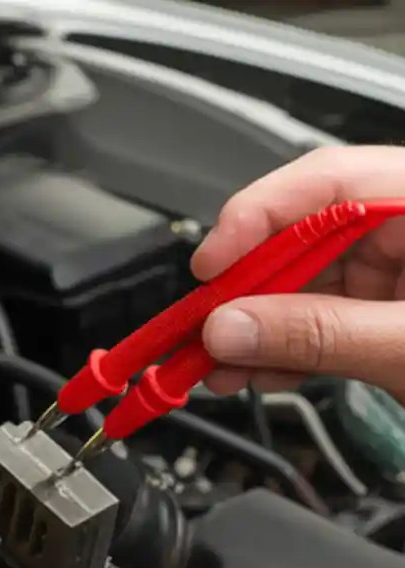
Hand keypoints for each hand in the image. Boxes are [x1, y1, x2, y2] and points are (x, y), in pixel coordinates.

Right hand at [193, 146, 404, 403]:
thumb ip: (319, 335)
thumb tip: (232, 328)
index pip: (331, 181)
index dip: (259, 217)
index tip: (213, 266)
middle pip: (306, 237)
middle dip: (245, 290)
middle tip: (196, 325)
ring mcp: (403, 273)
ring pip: (305, 286)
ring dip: (252, 330)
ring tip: (211, 365)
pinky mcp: (393, 315)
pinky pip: (321, 320)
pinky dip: (281, 350)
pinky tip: (251, 373)